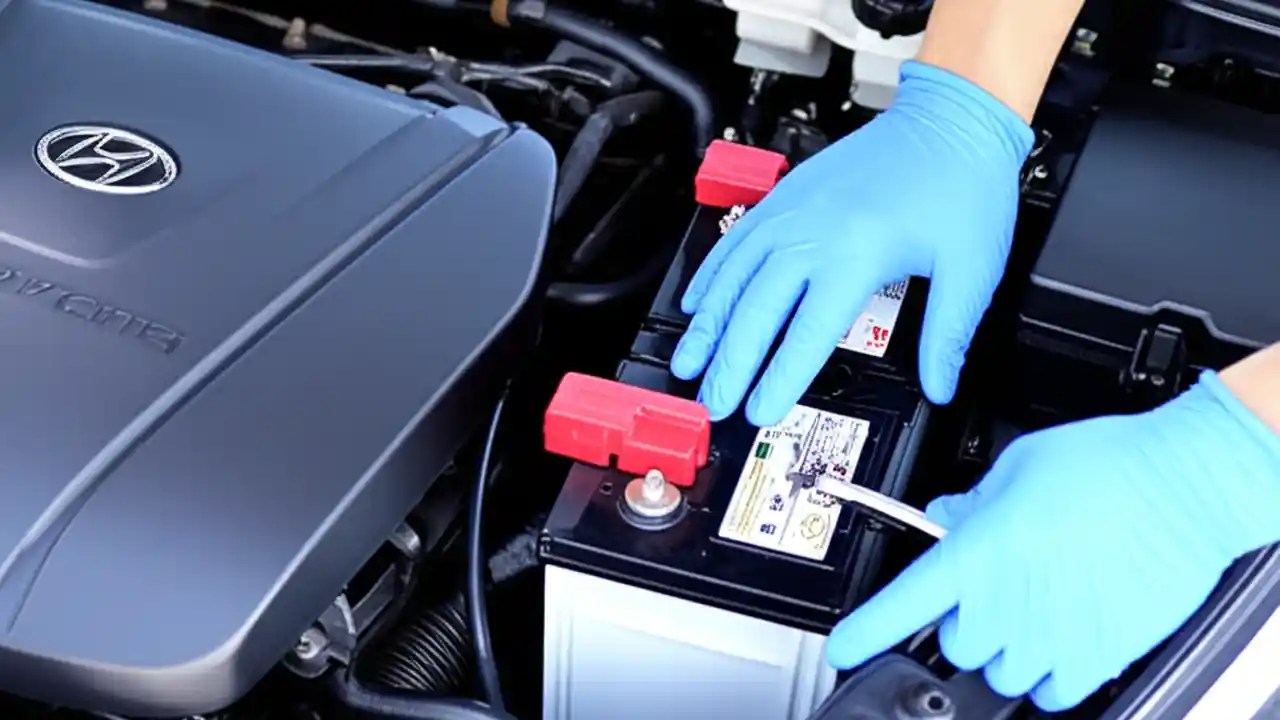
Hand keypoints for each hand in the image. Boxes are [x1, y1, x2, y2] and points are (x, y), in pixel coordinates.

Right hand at [671, 61, 1033, 424]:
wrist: (951, 116)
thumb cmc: (962, 184)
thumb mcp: (971, 268)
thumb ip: (948, 335)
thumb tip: (940, 387)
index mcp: (856, 255)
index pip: (806, 334)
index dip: (778, 378)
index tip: (759, 411)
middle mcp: (812, 233)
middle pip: (755, 310)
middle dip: (728, 362)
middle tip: (712, 400)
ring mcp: (792, 212)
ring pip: (733, 276)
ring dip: (706, 324)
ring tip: (687, 361)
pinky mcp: (785, 195)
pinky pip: (735, 241)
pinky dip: (711, 275)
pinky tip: (696, 302)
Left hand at [825, 372, 1279, 710]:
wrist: (1183, 484)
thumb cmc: (1107, 465)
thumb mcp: (1017, 465)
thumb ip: (972, 501)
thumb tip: (948, 513)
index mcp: (975, 552)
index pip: (899, 605)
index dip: (862, 634)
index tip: (843, 649)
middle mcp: (1004, 603)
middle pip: (955, 643)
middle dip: (968, 620)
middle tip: (999, 587)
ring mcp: (1049, 636)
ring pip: (1001, 670)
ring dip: (1010, 647)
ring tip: (1042, 604)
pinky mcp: (1095, 658)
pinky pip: (1052, 692)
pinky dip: (1052, 672)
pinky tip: (1067, 633)